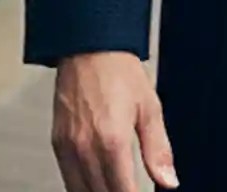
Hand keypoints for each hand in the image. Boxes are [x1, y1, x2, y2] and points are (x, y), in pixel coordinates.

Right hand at [52, 51, 178, 190]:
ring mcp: (68, 147)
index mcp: (112, 141)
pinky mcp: (57, 143)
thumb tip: (169, 181)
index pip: (123, 191)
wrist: (89, 48)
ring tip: (117, 190)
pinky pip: (68, 178)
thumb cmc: (120, 73)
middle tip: (132, 191)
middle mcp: (85, 148)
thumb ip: (158, 150)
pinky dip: (82, 188)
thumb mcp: (150, 108)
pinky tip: (97, 187)